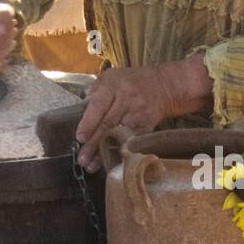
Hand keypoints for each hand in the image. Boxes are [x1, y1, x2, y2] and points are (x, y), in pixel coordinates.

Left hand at [75, 57, 212, 170]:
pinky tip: (112, 163)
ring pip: (119, 136)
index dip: (89, 123)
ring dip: (105, 153)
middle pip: (108, 124)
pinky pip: (133, 141)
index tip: (80, 138)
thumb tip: (81, 110)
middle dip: (94, 144)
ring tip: (92, 166)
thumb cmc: (131, 81)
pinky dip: (122, 153)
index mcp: (113, 86)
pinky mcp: (148, 125)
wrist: (164, 85)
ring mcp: (139, 114)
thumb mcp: (111, 77)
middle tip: (82, 160)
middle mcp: (126, 99)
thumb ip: (94, 91)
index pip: (98, 105)